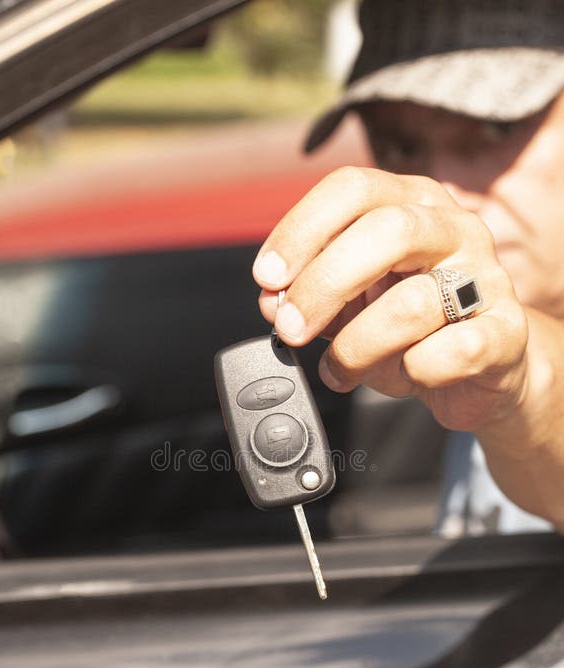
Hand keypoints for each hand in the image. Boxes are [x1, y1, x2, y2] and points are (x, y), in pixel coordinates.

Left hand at [252, 166, 528, 432]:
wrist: (481, 369)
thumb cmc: (411, 329)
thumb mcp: (353, 304)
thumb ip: (311, 295)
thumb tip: (272, 302)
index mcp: (412, 203)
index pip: (352, 188)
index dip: (301, 231)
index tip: (266, 278)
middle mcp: (454, 229)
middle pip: (386, 232)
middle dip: (323, 285)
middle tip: (290, 327)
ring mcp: (487, 279)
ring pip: (411, 303)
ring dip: (355, 345)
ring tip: (337, 370)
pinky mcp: (506, 333)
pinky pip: (450, 352)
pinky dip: (413, 371)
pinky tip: (405, 374)